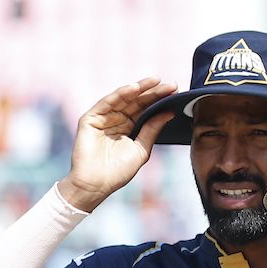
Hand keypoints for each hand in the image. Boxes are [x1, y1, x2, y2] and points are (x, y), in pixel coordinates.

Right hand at [57, 77, 177, 212]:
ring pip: (123, 98)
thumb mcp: (141, 149)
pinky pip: (107, 102)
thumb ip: (152, 130)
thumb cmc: (117, 172)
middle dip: (153, 92)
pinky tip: (134, 88)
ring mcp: (103, 118)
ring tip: (155, 81)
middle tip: (171, 85)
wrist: (95, 185)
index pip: (145, 109)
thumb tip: (169, 112)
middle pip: (136, 102)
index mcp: (129, 128)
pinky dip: (120, 94)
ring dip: (139, 88)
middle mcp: (116, 120)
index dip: (159, 100)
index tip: (176, 92)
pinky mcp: (90, 119)